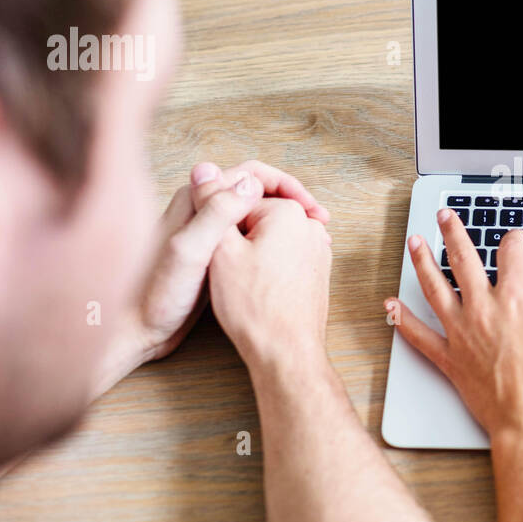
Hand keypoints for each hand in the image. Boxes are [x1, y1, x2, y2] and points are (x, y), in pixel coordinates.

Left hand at [98, 161, 329, 394]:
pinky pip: (250, 236)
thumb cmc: (153, 295)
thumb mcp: (189, 251)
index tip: (311, 208)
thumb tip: (252, 183)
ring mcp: (207, 232)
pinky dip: (273, 240)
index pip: (251, 173)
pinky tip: (288, 257)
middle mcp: (200, 210)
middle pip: (257, 191)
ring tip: (311, 238)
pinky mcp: (212, 255)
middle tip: (319, 223)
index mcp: (194, 199)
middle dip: (292, 202)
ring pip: (256, 213)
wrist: (134, 330)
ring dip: (285, 220)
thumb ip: (216, 214)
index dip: (287, 186)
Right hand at [205, 194, 332, 371]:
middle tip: (226, 269)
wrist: (285, 351)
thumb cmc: (255, 307)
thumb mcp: (220, 250)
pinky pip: (283, 257)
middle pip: (256, 217)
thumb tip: (204, 170)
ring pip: (269, 238)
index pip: (239, 201)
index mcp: (289, 212)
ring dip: (251, 254)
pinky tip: (257, 290)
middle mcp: (310, 226)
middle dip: (238, 238)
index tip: (214, 251)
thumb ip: (212, 203)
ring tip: (242, 283)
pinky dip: (267, 268)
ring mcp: (318, 249)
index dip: (220, 227)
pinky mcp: (317, 271)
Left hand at [386, 209, 522, 442]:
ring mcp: (462, 332)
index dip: (514, 240)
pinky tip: (391, 306)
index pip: (511, 253)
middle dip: (452, 231)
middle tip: (444, 216)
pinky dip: (402, 319)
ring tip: (414, 242)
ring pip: (434, 287)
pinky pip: (418, 334)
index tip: (515, 238)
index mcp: (518, 296)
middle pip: (462, 257)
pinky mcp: (449, 359)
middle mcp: (484, 308)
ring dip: (421, 261)